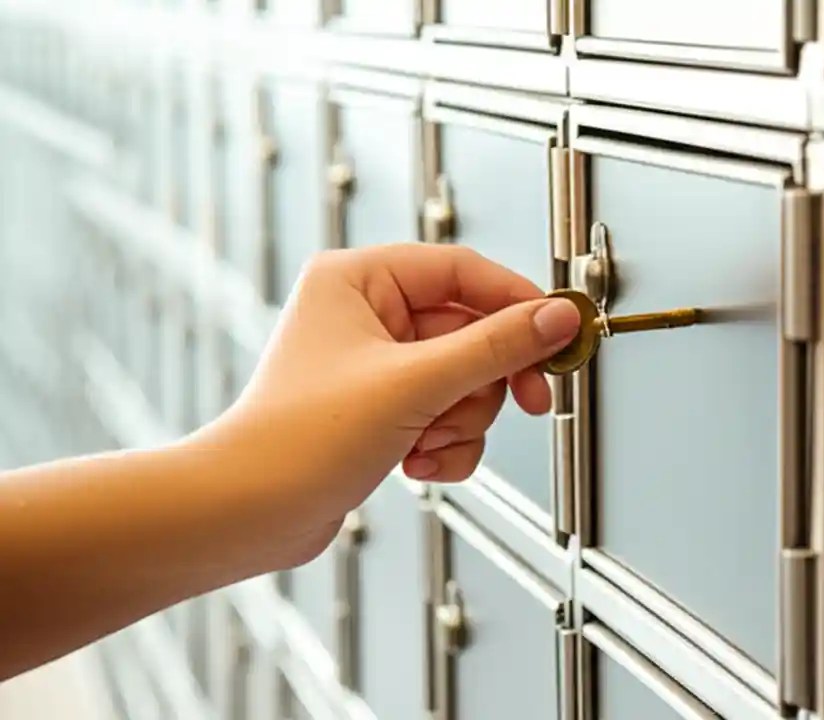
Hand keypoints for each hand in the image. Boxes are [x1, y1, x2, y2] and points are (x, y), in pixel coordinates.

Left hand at [195, 244, 579, 560]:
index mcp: (359, 279)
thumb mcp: (416, 384)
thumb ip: (497, 346)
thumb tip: (556, 317)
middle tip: (528, 403)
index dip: (519, 301)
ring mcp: (376, 365)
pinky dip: (445, 444)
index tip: (561, 331)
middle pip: (474, 331)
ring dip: (461, 421)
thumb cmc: (297, 439)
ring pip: (467, 380)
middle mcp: (366, 314)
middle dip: (485, 383)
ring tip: (426, 441)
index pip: (464, 271)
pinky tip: (416, 462)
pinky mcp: (382, 409)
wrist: (246, 514)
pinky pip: (447, 414)